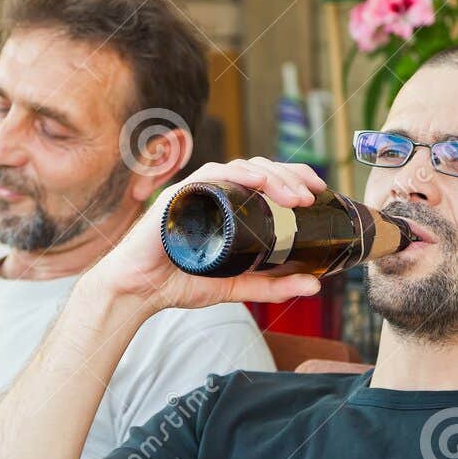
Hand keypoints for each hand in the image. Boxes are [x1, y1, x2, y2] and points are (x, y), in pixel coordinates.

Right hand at [88, 158, 329, 313]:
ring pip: (241, 168)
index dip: (293, 178)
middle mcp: (212, 192)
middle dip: (291, 176)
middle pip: (258, 169)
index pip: (264, 180)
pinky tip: (259, 181)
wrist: (138, 290)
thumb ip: (273, 286)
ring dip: (273, 177)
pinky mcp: (179, 194)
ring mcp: (195, 190)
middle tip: (313, 196)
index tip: (319, 192)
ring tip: (296, 196)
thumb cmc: (178, 282)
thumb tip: (316, 285)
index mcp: (226, 205)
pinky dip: (239, 174)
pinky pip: (211, 174)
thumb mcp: (237, 287)